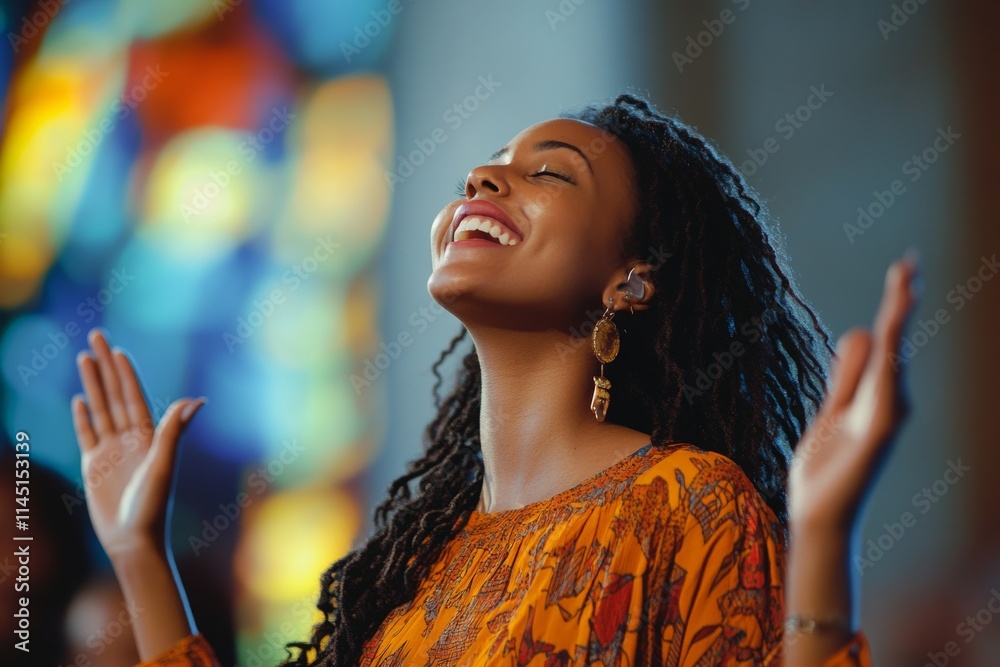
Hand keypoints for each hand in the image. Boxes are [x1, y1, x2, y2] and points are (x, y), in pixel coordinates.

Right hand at [71, 327, 205, 556]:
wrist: (133, 540)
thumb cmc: (152, 506)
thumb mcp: (164, 464)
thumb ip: (174, 431)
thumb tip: (196, 400)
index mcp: (149, 435)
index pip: (133, 395)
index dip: (125, 372)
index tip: (117, 349)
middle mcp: (130, 438)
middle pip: (114, 394)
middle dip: (105, 366)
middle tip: (95, 336)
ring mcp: (111, 450)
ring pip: (99, 408)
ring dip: (92, 383)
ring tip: (83, 357)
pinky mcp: (94, 466)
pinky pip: (87, 434)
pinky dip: (83, 417)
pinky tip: (80, 399)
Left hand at [789, 251, 919, 532]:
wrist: (819, 513)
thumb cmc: (828, 468)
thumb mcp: (832, 408)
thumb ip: (846, 376)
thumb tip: (858, 332)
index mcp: (875, 392)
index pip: (887, 338)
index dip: (896, 304)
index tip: (904, 268)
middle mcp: (888, 401)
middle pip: (896, 342)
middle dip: (902, 303)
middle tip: (908, 262)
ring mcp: (885, 416)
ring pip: (894, 360)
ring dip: (898, 323)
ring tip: (905, 285)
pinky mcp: (876, 435)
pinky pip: (884, 393)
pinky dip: (888, 367)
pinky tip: (889, 342)